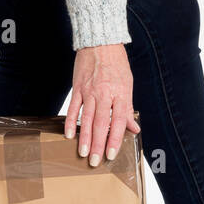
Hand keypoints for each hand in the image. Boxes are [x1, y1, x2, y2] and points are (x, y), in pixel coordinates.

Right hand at [64, 43, 140, 164]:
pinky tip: (69, 135)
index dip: (115, 140)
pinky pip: (73, 108)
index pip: (118, 122)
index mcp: (120, 94)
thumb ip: (128, 109)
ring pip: (86, 119)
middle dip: (98, 144)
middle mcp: (105, 94)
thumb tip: (134, 128)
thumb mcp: (127, 85)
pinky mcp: (78, 88)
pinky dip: (71, 122)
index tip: (112, 154)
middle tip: (94, 161)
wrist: (100, 43)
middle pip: (101, 124)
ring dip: (84, 138)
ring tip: (83, 153)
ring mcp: (90, 91)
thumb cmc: (116, 64)